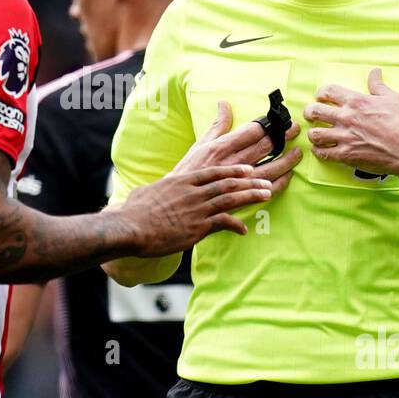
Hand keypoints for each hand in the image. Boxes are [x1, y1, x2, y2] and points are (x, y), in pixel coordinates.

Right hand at [121, 163, 272, 256]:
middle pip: (227, 183)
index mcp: (182, 181)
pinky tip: (244, 229)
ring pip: (230, 199)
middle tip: (265, 181)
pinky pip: (222, 223)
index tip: (246, 168)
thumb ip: (159, 189)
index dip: (232, 169)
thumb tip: (157, 189)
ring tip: (266, 195)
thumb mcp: (147, 192)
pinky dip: (235, 225)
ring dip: (250, 196)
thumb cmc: (134, 211)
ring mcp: (197, 209)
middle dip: (249, 181)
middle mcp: (193, 192)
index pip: (213, 172)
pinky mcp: (197, 227)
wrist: (131, 227)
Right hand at [173, 100, 302, 194]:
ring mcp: (235, 182)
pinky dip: (278, 185)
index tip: (282, 120)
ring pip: (268, 171)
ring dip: (286, 162)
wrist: (173, 203)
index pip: (252, 131)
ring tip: (297, 155)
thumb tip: (224, 104)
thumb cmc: (185, 173)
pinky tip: (285, 179)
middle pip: (265, 147)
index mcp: (220, 147)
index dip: (271, 124)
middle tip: (296, 130)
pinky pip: (263, 193)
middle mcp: (230, 164)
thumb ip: (216, 126)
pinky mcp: (238, 198)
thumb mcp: (199, 145)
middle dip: (284, 137)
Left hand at [303, 67, 398, 177]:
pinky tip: (322, 149)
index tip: (321, 97)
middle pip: (314, 111)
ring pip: (315, 134)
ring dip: (313, 133)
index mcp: (356, 101)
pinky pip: (322, 153)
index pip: (328, 91)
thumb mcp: (393, 98)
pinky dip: (319, 151)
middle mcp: (346, 117)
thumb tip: (375, 72)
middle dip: (309, 112)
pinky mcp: (346, 155)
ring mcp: (344, 137)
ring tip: (317, 133)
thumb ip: (378, 85)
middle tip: (311, 114)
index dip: (321, 93)